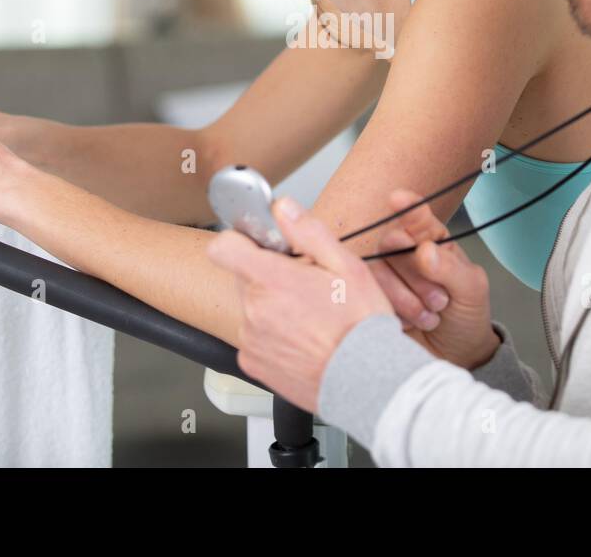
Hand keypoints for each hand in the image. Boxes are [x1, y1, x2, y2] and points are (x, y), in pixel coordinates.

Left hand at [207, 196, 394, 412]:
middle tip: (304, 286)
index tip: (259, 244)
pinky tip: (302, 339)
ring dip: (272, 307)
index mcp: (272, 280)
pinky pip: (254, 338)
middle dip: (269, 275)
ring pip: (252, 308)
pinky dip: (272, 336)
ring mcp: (251, 339)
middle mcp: (254, 310)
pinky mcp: (253, 364)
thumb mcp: (347, 267)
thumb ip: (308, 232)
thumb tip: (283, 207)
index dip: (239, 240)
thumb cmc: (360, 327)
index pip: (224, 247)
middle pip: (244, 277)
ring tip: (308, 318)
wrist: (366, 383)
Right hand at [371, 189, 498, 369]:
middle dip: (416, 274)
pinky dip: (393, 313)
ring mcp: (385, 276)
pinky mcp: (370, 299)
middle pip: (391, 243)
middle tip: (441, 300)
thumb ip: (452, 268)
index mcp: (432, 241)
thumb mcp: (472, 291)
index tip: (399, 198)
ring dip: (405, 298)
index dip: (407, 207)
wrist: (453, 357)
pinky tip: (413, 325)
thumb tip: (424, 250)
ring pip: (377, 271)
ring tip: (432, 317)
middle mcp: (404, 253)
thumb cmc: (465, 317)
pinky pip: (367, 296)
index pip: (417, 217)